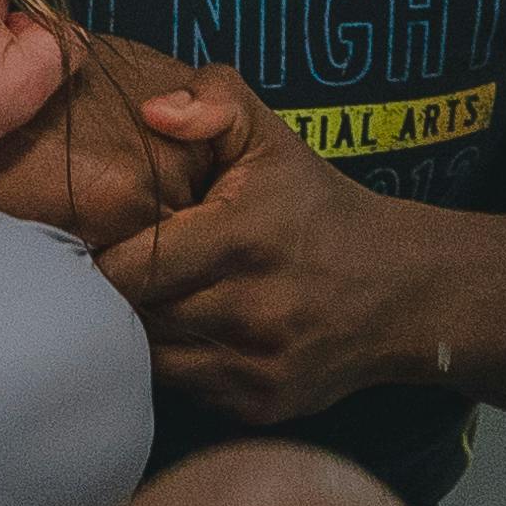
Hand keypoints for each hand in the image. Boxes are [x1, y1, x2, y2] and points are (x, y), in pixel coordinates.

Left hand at [103, 64, 442, 426]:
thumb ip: (214, 100)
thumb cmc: (316, 207)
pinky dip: (174, 363)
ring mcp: (260, 364)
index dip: (104, 254)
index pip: (130, 263)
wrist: (405, 290)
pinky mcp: (262, 405)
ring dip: (140, 331)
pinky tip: (184, 332)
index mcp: (244, 237)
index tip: (100, 242)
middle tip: (106, 274)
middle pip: (136, 313)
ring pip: (152, 356)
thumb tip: (151, 113)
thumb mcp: (273, 139)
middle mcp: (254, 308)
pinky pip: (183, 389)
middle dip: (116, 294)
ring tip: (144, 300)